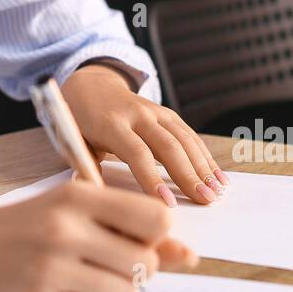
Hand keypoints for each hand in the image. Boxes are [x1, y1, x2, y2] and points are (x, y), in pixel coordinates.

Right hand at [0, 178, 187, 291]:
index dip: (157, 237)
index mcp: (75, 196)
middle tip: (99, 262)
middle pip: (145, 262)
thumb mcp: (66, 212)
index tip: (138, 241)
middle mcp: (65, 228)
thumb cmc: (15, 228)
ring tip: (79, 279)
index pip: (155, 219)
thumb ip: (126, 227)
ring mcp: (50, 268)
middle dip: (133, 269)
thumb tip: (187, 255)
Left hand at [61, 63, 230, 207]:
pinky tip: (217, 175)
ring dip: (203, 166)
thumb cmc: (80, 124)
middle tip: (205, 200)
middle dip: (188, 175)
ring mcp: (154, 111)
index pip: (137, 153)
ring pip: (184, 139)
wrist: (90, 87)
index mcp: (111, 123)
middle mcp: (136, 114)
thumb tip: (102, 198)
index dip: (153, 179)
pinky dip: (205, 155)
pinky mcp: (166, 113)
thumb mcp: (75, 144)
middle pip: (168, 146)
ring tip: (217, 192)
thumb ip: (89, 168)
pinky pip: (188, 135)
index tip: (168, 204)